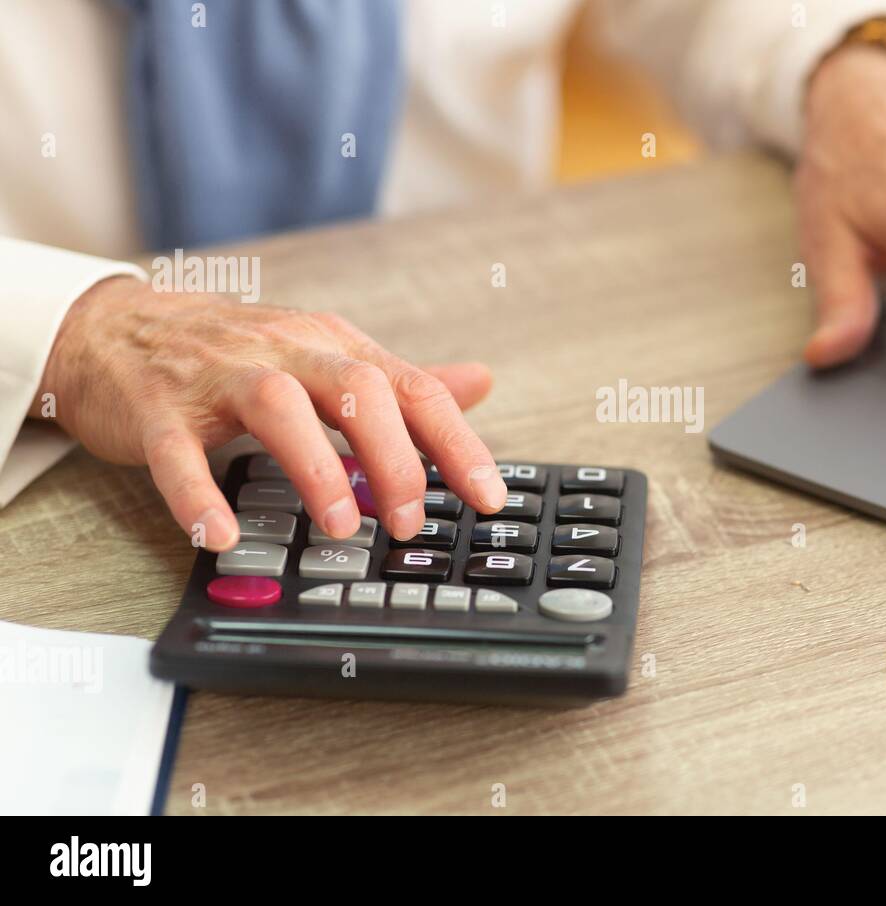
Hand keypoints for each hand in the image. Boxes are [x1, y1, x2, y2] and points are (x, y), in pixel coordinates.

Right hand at [30, 277, 507, 549]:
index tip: (489, 496)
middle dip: (393, 456)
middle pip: (356, 389)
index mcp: (332, 345)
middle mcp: (284, 351)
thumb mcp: (325, 355)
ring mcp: (218, 376)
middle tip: (409, 521)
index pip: (411, 387)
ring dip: (315, 468)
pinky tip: (220, 535)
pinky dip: (198, 495)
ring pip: (277, 407)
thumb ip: (400, 379)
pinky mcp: (157, 408)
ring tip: (341, 527)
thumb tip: (480, 382)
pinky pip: (178, 452)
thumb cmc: (234, 352)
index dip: (457, 442)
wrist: (115, 328)